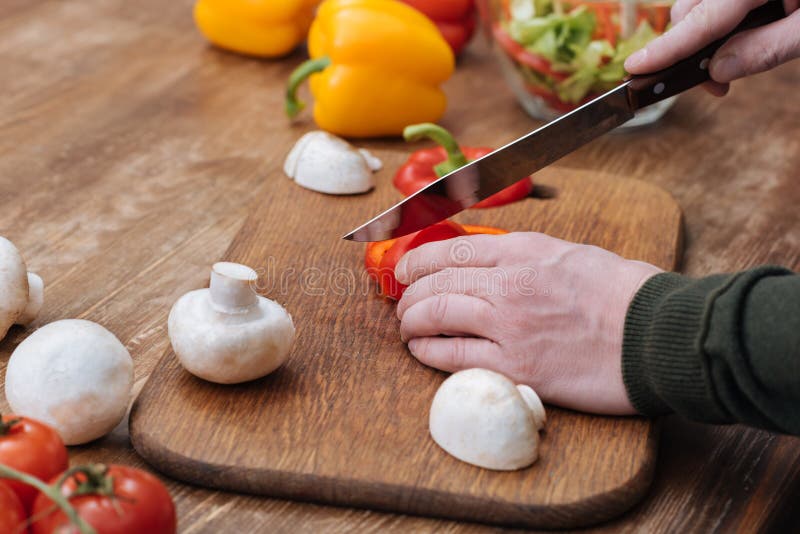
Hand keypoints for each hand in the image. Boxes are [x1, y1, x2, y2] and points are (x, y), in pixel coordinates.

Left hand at [395, 232, 662, 414]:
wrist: (658, 334)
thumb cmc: (625, 294)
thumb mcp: (570, 254)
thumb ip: (525, 256)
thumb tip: (488, 262)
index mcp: (523, 250)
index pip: (450, 249)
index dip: (417, 260)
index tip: (405, 269)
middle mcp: (509, 283)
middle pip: (435, 282)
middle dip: (408, 292)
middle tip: (402, 302)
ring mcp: (509, 326)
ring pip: (435, 315)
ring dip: (410, 320)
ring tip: (406, 326)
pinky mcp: (515, 366)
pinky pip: (453, 356)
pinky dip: (426, 351)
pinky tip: (419, 349)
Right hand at [625, 0, 799, 95]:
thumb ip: (768, 48)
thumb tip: (720, 70)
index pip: (702, 20)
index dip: (667, 49)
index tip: (637, 70)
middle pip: (693, 6)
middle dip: (691, 45)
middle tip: (717, 85)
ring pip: (705, 1)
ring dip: (709, 32)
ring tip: (736, 60)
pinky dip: (726, 16)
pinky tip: (750, 30)